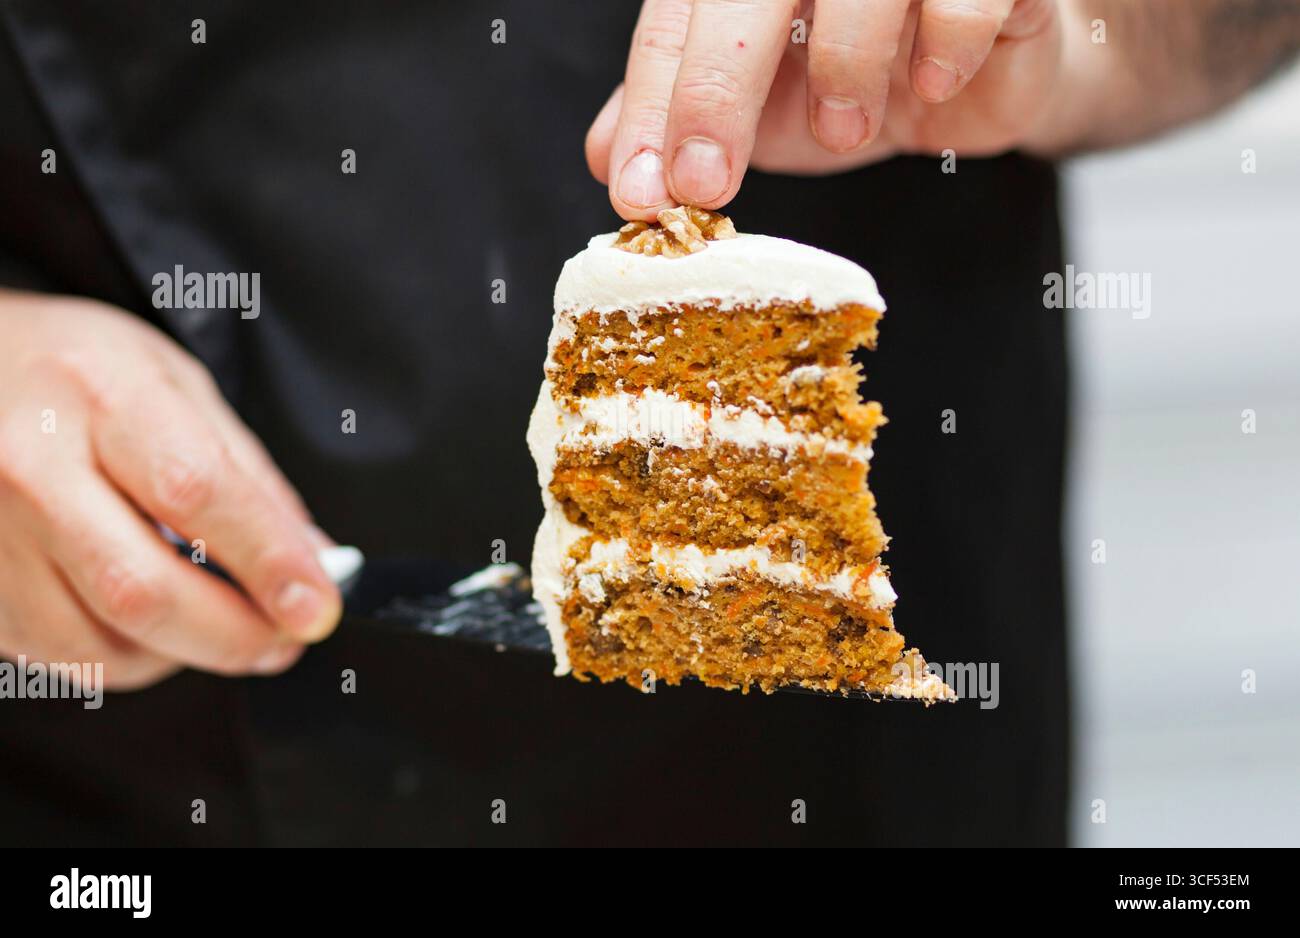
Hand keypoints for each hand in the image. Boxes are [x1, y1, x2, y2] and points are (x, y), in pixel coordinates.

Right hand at [0, 290, 341, 688]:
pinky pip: (64, 657)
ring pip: (100, 642)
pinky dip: (130, 656)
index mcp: (100, 396)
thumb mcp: (180, 386)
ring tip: (220, 625)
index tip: (317, 607)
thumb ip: (251, 480)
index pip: (195, 492)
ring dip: (184, 654)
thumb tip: (315, 563)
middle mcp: (30, 466)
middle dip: (234, 634)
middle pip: (141, 589)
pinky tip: (154, 623)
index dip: (268, 562)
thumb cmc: (81, 372)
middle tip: (284, 639)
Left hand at [587, 0, 1068, 218]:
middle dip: (713, 91)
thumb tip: (603, 156)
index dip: (653, 111)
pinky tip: (931, 82)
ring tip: (844, 129)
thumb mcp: (753, 110)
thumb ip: (678, 117)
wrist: (970, 75)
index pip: (674, 24)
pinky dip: (946, 40)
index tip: (638, 194)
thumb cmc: (852, 80)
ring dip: (843, 66)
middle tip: (704, 183)